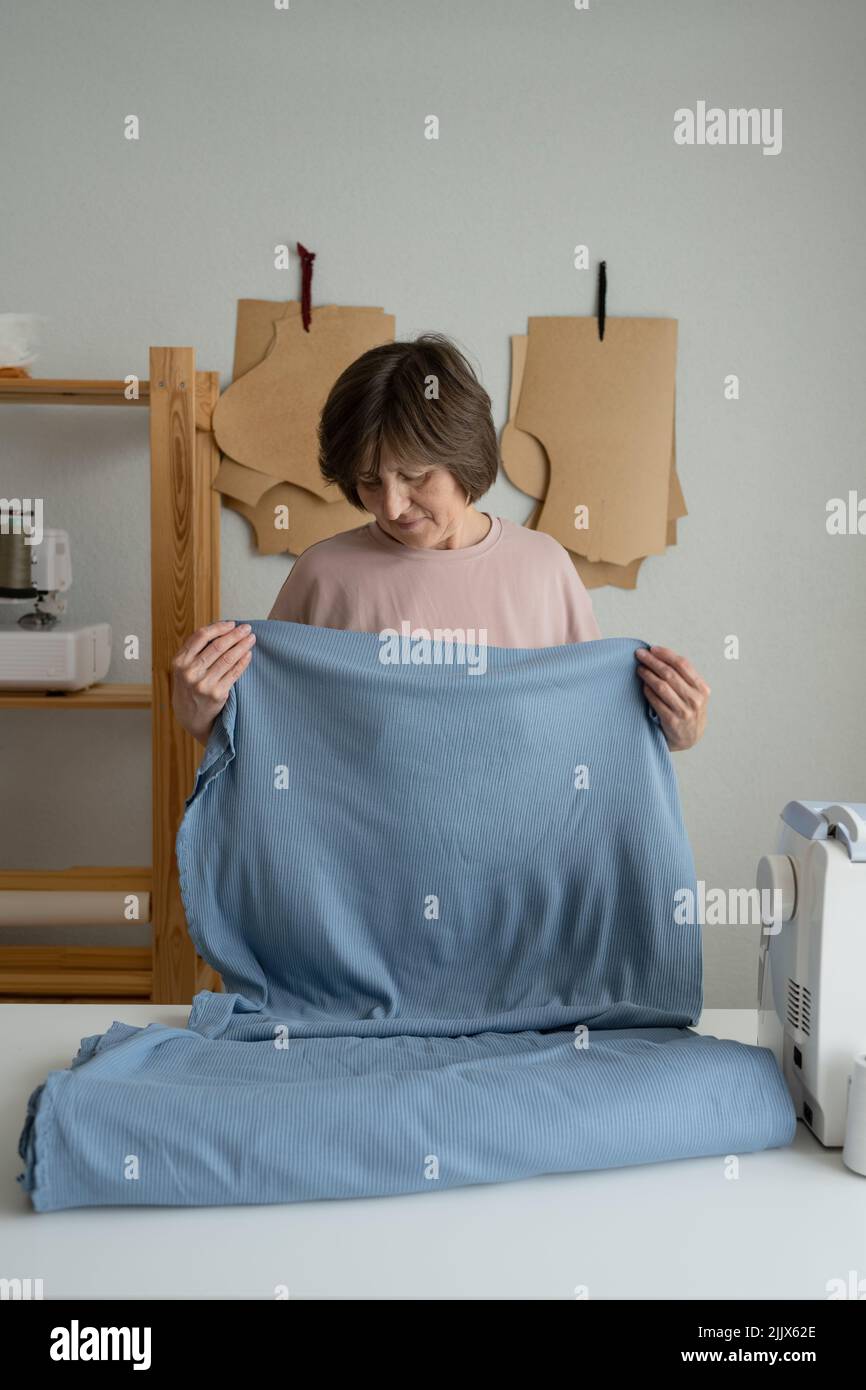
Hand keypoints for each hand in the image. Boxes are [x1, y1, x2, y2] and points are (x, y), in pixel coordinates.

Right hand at [171, 620, 255, 746]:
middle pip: (217, 646)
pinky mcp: (217, 694)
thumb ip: (195, 650)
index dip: (218, 628)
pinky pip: (234, 673)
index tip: (231, 624)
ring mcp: (204, 684)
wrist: (190, 716)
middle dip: (235, 634)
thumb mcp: (183, 668)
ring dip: (242, 646)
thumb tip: (221, 629)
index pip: (201, 636)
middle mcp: (190, 672)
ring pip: (228, 658)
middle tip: (247, 628)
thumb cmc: (190, 686)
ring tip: (251, 638)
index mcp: (180, 661)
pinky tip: (249, 654)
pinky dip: (243, 661)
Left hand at [634, 645, 709, 751]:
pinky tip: (643, 685)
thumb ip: (683, 678)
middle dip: (653, 661)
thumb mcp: (694, 694)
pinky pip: (656, 702)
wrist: (690, 737)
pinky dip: (648, 691)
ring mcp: (684, 711)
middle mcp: (695, 699)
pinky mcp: (672, 721)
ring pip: (662, 686)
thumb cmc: (688, 710)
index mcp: (702, 688)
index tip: (653, 649)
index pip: (683, 665)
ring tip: (639, 668)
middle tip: (640, 654)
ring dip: (648, 675)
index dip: (666, 654)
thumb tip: (660, 656)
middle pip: (670, 674)